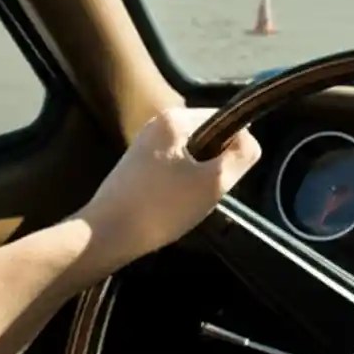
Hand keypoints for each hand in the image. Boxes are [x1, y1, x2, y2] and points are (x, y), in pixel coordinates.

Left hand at [75, 108, 261, 270]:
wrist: (105, 236)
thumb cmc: (162, 207)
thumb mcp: (214, 182)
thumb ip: (241, 156)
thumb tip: (249, 141)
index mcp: (174, 118)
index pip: (225, 120)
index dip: (234, 149)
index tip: (222, 178)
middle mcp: (157, 125)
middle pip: (208, 140)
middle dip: (213, 167)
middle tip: (204, 194)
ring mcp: (143, 146)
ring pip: (191, 158)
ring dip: (197, 181)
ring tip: (185, 204)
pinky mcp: (135, 168)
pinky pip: (172, 171)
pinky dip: (178, 189)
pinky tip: (170, 209)